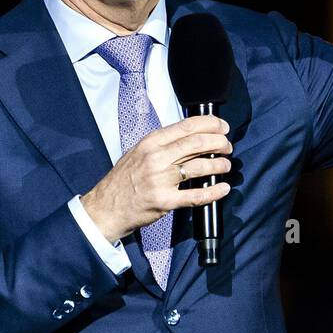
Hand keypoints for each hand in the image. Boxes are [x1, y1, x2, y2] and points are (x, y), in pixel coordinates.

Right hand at [81, 114, 233, 245]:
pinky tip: (223, 188)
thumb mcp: (139, 151)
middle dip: (220, 143)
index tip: (223, 127)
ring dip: (219, 166)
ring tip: (225, 166)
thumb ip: (163, 143)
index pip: (188, 126)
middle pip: (198, 144)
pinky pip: (196, 196)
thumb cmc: (124, 179)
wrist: (105, 208)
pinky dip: (214, 192)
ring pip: (200, 167)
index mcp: (151, 142)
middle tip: (227, 147)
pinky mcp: (164, 201)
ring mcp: (160, 180)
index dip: (211, 124)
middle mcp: (156, 158)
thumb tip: (193, 135)